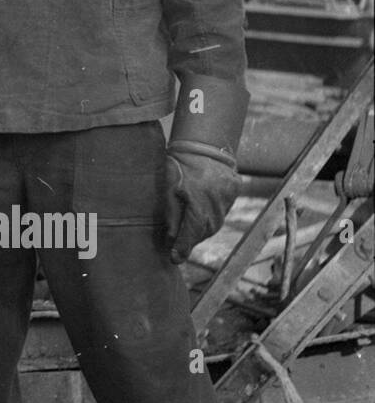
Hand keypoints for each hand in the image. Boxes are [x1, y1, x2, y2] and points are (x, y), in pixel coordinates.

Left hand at [165, 146, 240, 263]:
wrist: (204, 143)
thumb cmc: (180, 164)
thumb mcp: (168, 188)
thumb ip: (171, 215)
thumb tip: (170, 239)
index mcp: (198, 203)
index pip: (190, 233)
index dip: (182, 248)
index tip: (174, 260)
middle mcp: (216, 205)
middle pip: (204, 231)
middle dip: (190, 240)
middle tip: (178, 247)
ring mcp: (227, 199)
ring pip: (215, 224)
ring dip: (201, 231)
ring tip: (188, 233)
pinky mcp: (234, 192)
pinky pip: (222, 212)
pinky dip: (211, 218)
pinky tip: (201, 217)